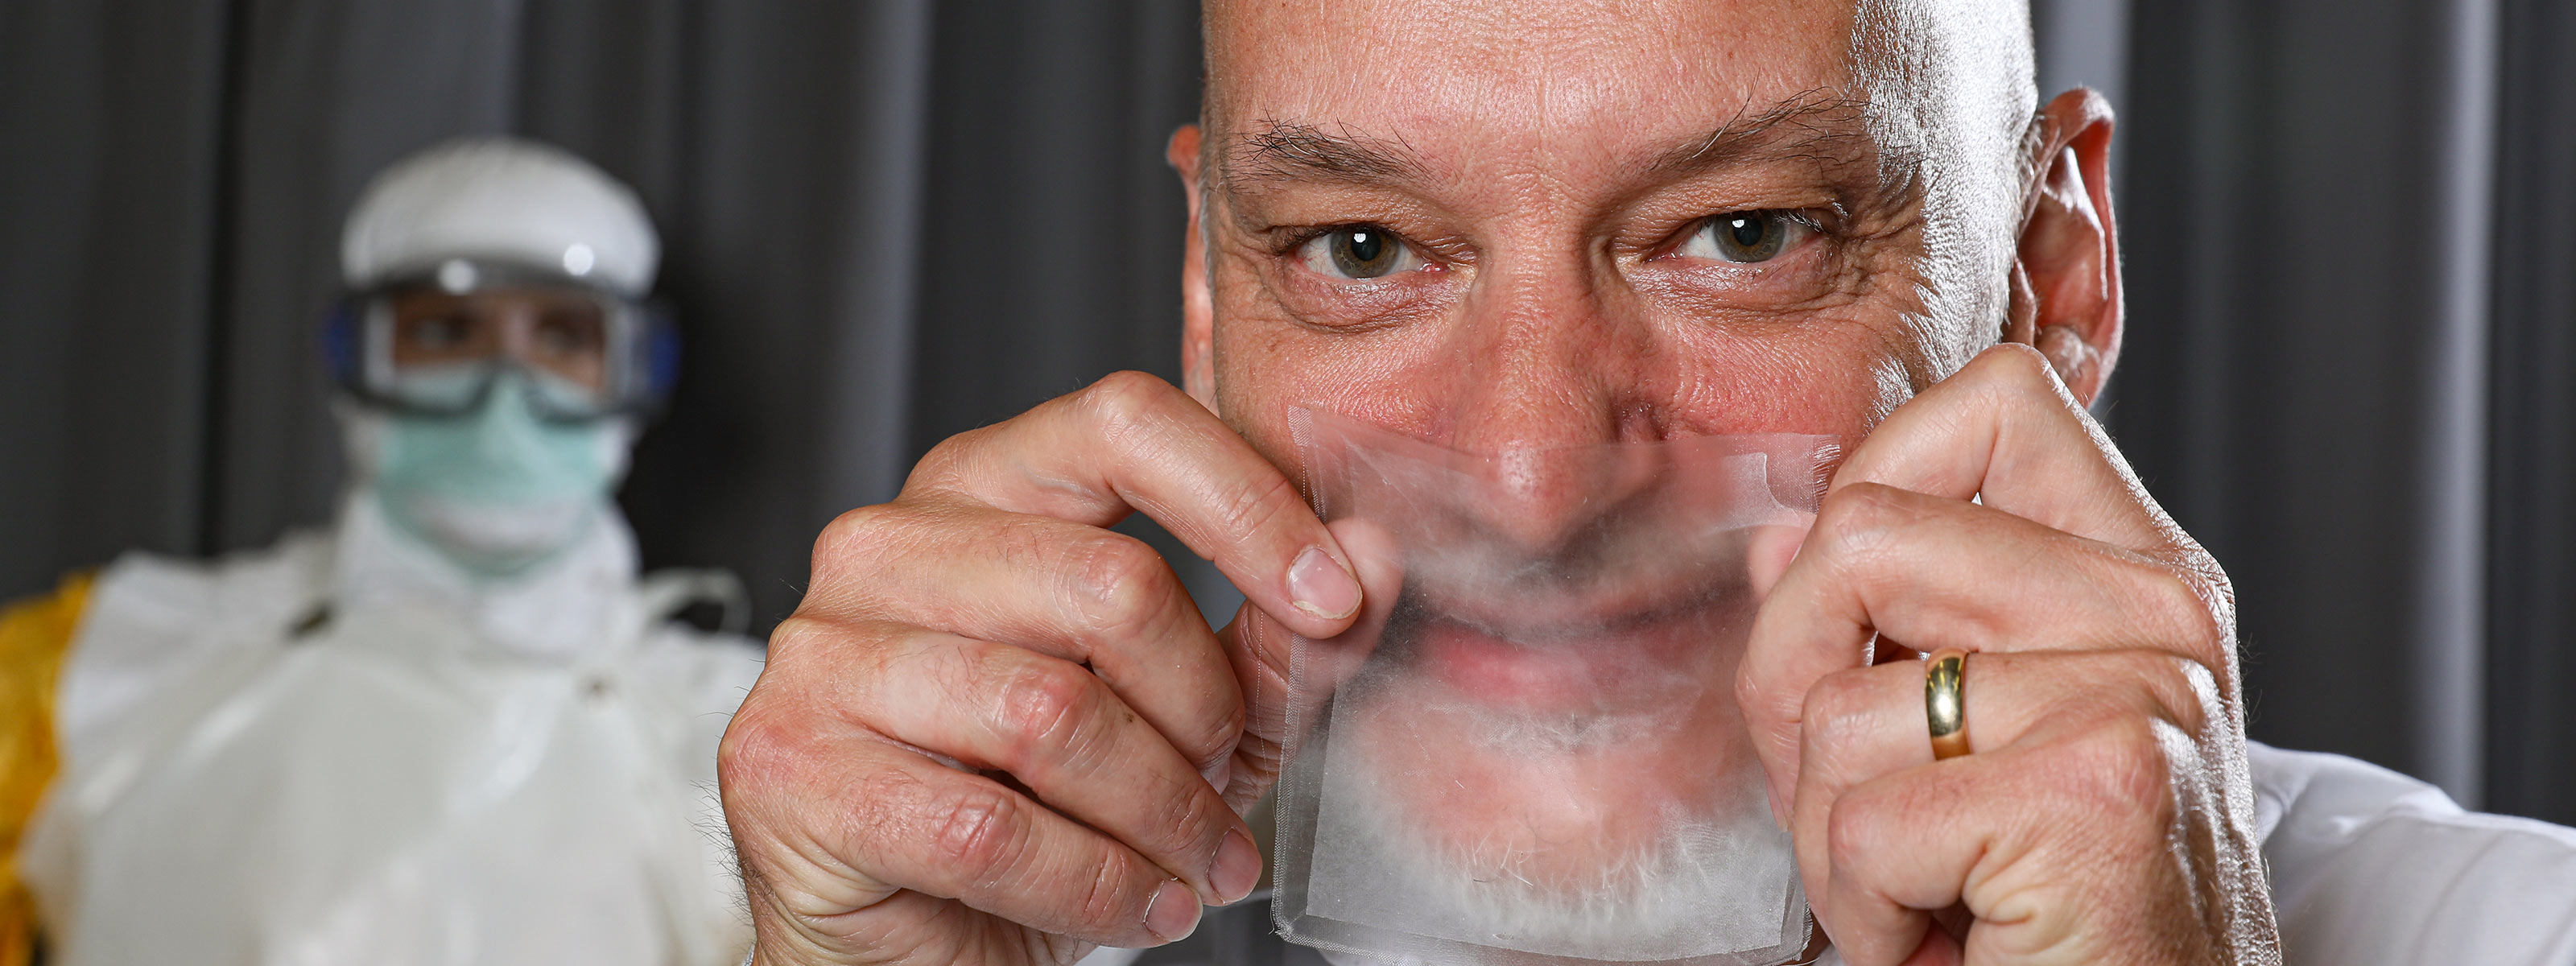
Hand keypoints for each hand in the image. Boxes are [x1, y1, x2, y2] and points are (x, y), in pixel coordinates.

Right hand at [718, 372, 1374, 964]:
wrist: (906, 950)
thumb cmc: (1036, 811)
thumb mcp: (1187, 717)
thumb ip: (1274, 636)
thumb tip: (1371, 556)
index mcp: (980, 490)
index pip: (1123, 422)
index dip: (1248, 504)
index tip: (1332, 598)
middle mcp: (885, 546)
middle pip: (1110, 582)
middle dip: (1205, 708)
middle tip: (1225, 784)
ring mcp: (822, 651)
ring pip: (1053, 714)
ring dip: (1162, 814)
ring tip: (1193, 862)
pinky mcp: (788, 765)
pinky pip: (990, 827)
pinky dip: (1095, 887)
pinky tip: (1133, 905)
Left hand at [1736, 345, 2282, 965]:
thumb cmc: (2050, 912)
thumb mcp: (1965, 744)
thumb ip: (1880, 626)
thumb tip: (1776, 538)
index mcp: (2141, 576)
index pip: (1991, 401)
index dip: (1871, 486)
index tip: (1867, 622)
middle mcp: (2162, 617)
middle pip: (1861, 531)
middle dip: (1795, 687)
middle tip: (1860, 803)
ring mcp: (2140, 696)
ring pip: (1835, 701)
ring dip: (1832, 832)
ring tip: (1924, 887)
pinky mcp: (2099, 794)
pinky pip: (1864, 820)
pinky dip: (1865, 910)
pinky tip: (1943, 938)